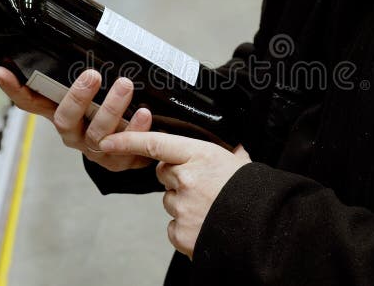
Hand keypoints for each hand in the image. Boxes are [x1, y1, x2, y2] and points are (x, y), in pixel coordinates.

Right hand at [0, 67, 153, 170]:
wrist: (138, 147)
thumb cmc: (113, 111)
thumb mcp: (95, 92)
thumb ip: (89, 72)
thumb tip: (95, 29)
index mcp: (61, 114)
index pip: (31, 103)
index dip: (14, 90)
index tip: (2, 71)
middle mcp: (73, 133)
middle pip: (65, 119)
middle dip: (77, 97)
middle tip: (92, 75)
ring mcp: (95, 149)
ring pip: (98, 133)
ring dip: (111, 108)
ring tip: (125, 85)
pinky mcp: (120, 161)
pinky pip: (127, 147)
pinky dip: (138, 129)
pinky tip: (145, 113)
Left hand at [98, 132, 251, 258]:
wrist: (265, 230)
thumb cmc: (255, 195)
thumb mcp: (244, 165)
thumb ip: (231, 155)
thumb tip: (234, 150)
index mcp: (201, 155)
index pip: (154, 143)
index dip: (127, 141)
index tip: (108, 141)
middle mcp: (186, 178)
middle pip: (164, 173)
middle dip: (178, 178)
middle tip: (203, 186)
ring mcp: (181, 206)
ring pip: (170, 201)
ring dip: (184, 204)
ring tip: (210, 209)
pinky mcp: (180, 232)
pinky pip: (173, 226)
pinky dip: (186, 227)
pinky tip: (206, 225)